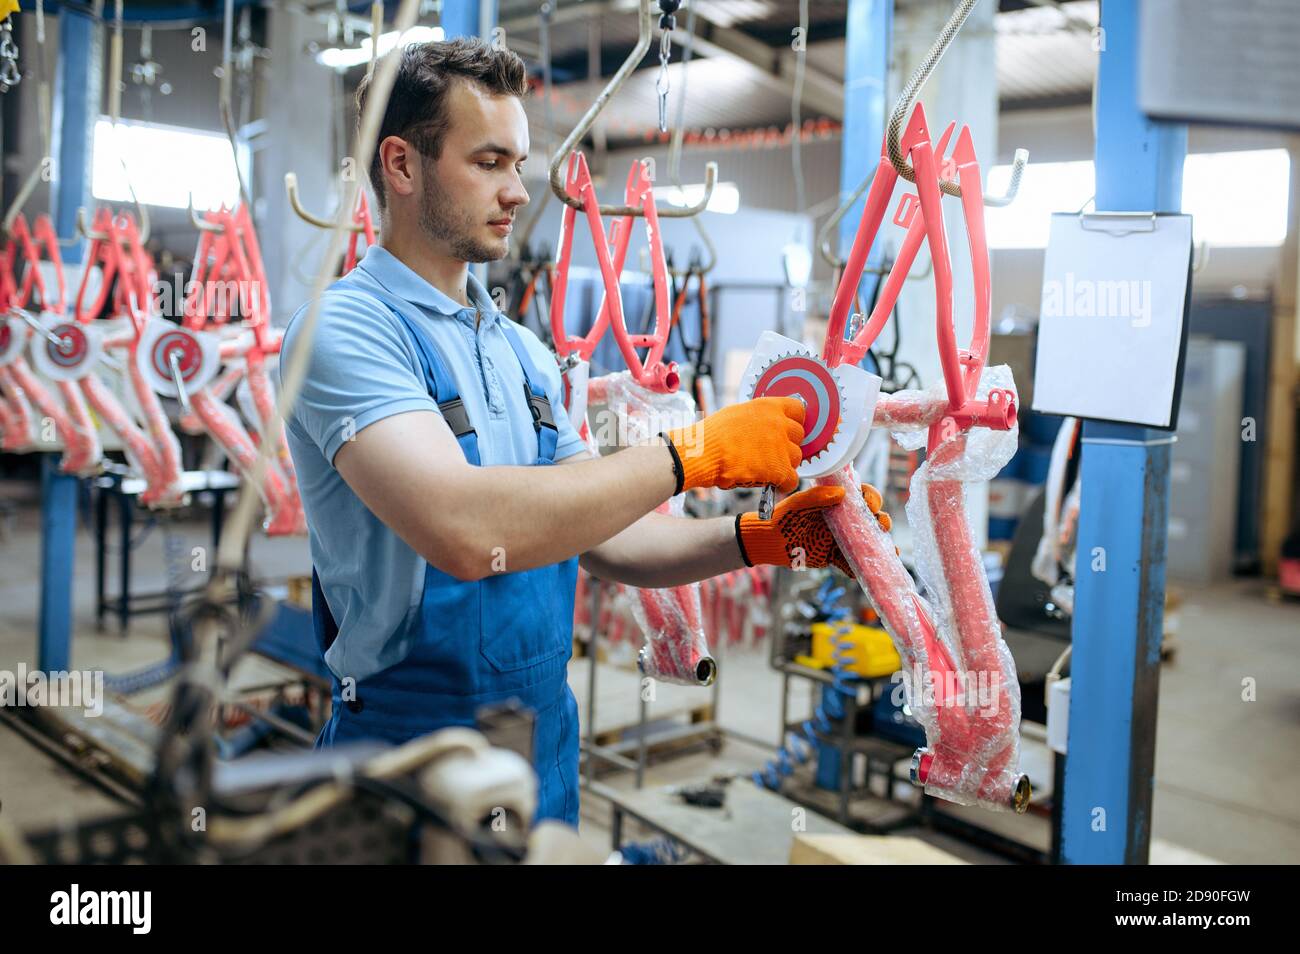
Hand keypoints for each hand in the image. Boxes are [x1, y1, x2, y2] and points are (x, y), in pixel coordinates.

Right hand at [662, 396, 803, 492]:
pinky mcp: (779, 470)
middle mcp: (779, 424)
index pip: (798, 410)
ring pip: (796, 458)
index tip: (786, 430)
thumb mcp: (737, 413)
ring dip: (785, 464)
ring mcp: (781, 447)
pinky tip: (772, 483)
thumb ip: (757, 417)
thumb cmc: (712, 435)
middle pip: (799, 435)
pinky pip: (792, 480)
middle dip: (787, 444)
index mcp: (769, 406)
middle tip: (772, 452)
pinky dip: (783, 484)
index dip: (793, 421)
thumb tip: (763, 424)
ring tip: (767, 468)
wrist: (704, 453)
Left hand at [735, 483, 890, 574]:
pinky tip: (872, 569)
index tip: (870, 503)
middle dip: (882, 520)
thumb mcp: (798, 503)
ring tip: (890, 550)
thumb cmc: (782, 517)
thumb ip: (817, 496)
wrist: (769, 542)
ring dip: (881, 545)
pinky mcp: (834, 556)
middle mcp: (843, 519)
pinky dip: (862, 567)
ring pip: (867, 541)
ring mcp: (841, 538)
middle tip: (882, 525)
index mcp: (836, 501)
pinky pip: (852, 562)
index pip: (861, 496)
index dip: (871, 498)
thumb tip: (843, 493)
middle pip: (870, 518)